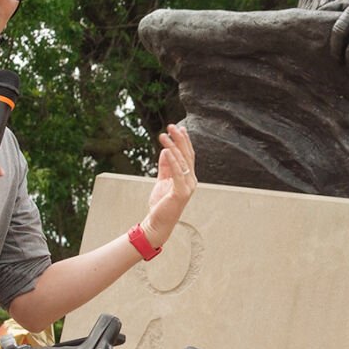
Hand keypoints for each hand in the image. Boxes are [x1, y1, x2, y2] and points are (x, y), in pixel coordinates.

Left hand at [141, 124, 197, 245]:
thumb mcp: (162, 180)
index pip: (188, 155)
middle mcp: (191, 180)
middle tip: (172, 125)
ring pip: (181, 162)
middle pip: (187, 155)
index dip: (184, 141)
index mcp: (188, 177)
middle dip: (180, 139)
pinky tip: (167, 150)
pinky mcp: (181, 193)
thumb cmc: (161, 203)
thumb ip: (165, 166)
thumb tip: (166, 150)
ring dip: (172, 146)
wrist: (158, 223)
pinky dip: (172, 160)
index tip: (179, 128)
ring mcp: (188, 187)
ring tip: (163, 135)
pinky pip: (177, 173)